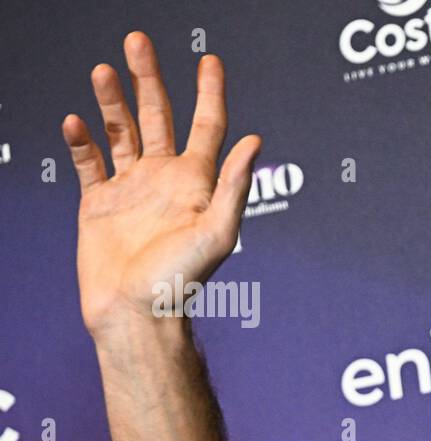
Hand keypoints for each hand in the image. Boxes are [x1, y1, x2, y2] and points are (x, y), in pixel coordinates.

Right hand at [62, 31, 260, 340]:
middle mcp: (164, 180)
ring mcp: (131, 189)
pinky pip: (89, 162)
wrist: (136, 311)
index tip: (210, 61)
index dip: (210, 92)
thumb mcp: (217, 230)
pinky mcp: (98, 204)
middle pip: (158, 116)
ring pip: (121, 131)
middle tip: (138, 41)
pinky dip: (82, 140)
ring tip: (103, 70)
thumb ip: (234, 184)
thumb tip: (255, 140)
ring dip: (112, 100)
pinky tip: (76, 121)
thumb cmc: (181, 279)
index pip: (207, 126)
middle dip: (148, 78)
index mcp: (196, 183)